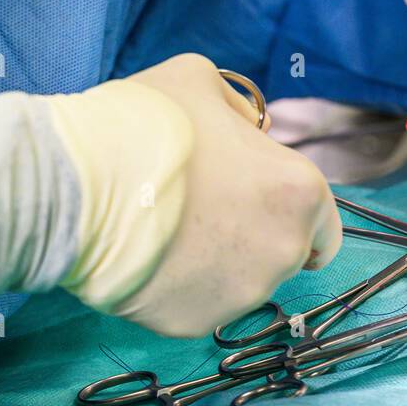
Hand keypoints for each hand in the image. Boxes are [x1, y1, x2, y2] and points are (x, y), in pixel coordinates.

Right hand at [118, 56, 341, 336]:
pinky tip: (148, 253)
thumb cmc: (150, 122)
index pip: (324, 226)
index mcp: (301, 191)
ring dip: (218, 260)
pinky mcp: (195, 324)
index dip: (294, 213)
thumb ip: (239, 111)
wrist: (81, 184)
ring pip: (241, 282)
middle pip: (282, 254)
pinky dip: (181, 286)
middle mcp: (283, 251)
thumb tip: (248, 130)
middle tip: (205, 206)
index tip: (262, 204)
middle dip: (253, 234)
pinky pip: (198, 304)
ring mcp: (240, 295)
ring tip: (168, 225)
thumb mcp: (202, 81)